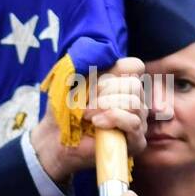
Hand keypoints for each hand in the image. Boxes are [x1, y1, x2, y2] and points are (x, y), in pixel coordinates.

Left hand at [30, 56, 146, 183]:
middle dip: (107, 91)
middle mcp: (134, 101)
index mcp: (122, 85)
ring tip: (88, 115)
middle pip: (135, 84)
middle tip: (88, 103)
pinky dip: (114, 119)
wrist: (56, 138)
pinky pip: (135, 123)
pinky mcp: (136, 141)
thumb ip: (93, 64)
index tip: (94, 83)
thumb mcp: (76, 79)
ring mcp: (138, 122)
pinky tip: (97, 124)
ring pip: (135, 103)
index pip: (135, 67)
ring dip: (107, 106)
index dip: (115, 71)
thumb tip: (109, 53)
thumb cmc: (66, 110)